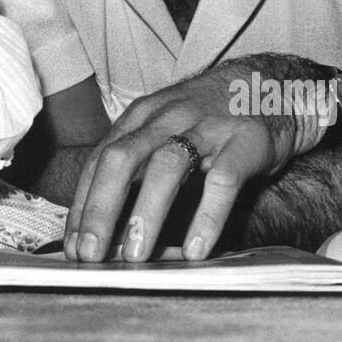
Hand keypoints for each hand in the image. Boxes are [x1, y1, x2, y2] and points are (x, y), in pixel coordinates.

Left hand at [65, 64, 304, 263]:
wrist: (269, 84)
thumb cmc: (207, 118)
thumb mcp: (165, 129)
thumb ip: (139, 168)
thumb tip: (108, 226)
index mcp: (141, 116)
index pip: (99, 160)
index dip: (82, 203)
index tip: (72, 244)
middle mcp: (167, 117)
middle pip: (122, 159)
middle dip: (100, 208)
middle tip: (89, 254)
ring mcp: (206, 126)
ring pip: (167, 167)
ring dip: (147, 214)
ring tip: (135, 256)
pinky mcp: (244, 141)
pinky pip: (222, 180)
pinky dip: (207, 216)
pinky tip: (196, 249)